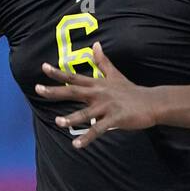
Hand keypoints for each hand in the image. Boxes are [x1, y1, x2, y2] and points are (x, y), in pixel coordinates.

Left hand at [34, 41, 157, 148]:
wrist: (151, 102)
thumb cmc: (131, 90)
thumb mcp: (115, 74)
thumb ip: (102, 62)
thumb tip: (95, 45)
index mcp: (97, 84)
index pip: (74, 77)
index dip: (58, 73)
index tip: (43, 67)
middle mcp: (99, 93)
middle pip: (74, 91)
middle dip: (55, 91)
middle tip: (38, 89)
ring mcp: (106, 106)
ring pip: (85, 113)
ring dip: (71, 118)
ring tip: (58, 122)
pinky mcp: (115, 119)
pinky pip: (98, 130)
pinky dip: (87, 138)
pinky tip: (76, 145)